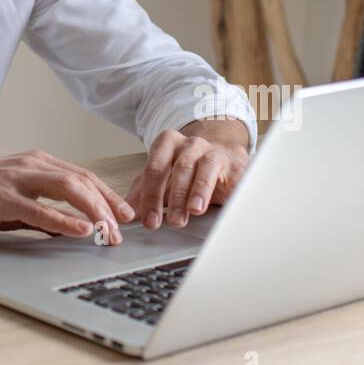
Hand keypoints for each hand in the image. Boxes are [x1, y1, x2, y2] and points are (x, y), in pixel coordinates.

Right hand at [0, 150, 136, 243]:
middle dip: (108, 204)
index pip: (82, 175)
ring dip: (94, 210)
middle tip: (123, 228)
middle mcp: (31, 164)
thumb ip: (43, 209)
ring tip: (109, 231)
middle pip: (82, 179)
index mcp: (36, 163)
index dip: (108, 194)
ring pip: (68, 188)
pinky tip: (81, 230)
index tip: (125, 213)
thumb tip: (71, 228)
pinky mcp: (3, 197)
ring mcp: (18, 178)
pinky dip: (64, 220)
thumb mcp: (16, 199)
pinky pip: (40, 208)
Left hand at [125, 126, 250, 229]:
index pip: (155, 168)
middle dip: (175, 196)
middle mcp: (191, 144)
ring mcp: (215, 152)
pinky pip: (234, 176)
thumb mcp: (163, 177)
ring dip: (199, 190)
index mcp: (168, 143)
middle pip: (180, 167)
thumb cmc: (188, 170)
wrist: (222, 156)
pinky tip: (227, 203)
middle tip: (173, 221)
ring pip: (206, 167)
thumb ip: (143, 191)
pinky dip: (231, 190)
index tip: (150, 220)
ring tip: (194, 210)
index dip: (151, 195)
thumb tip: (127, 211)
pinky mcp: (236, 165)